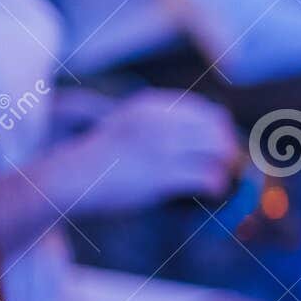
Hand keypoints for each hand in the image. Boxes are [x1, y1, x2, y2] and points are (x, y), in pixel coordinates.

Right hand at [52, 90, 239, 214]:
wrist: (70, 177)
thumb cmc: (100, 156)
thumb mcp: (127, 124)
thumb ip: (157, 122)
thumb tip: (196, 132)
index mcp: (154, 106)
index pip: (211, 114)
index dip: (224, 134)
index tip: (224, 151)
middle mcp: (161, 121)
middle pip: (220, 132)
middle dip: (230, 152)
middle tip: (231, 170)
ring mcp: (162, 147)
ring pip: (221, 153)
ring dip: (228, 170)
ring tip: (223, 183)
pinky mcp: (163, 174)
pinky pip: (210, 177)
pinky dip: (217, 187)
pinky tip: (212, 195)